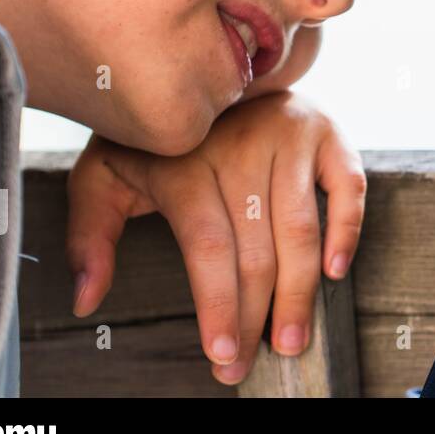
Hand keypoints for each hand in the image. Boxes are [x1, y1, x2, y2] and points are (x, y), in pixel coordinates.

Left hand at [65, 91, 365, 384]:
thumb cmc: (157, 140)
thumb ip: (89, 235)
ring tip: (292, 338)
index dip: (218, 307)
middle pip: (256, 249)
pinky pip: (348, 187)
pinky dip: (346, 231)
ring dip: (300, 293)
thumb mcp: (105, 176)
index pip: (208, 248)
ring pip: (300, 229)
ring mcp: (288, 134)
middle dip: (257, 316)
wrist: (204, 72)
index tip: (222, 354)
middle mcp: (240, 144)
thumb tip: (86, 299)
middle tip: (254, 361)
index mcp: (185, 161)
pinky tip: (333, 271)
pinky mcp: (326, 132)